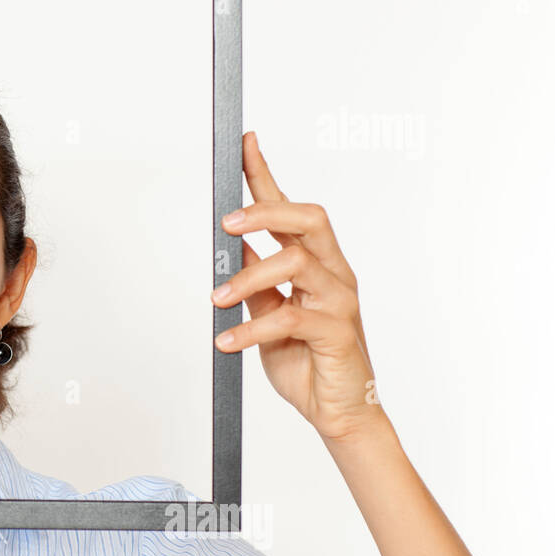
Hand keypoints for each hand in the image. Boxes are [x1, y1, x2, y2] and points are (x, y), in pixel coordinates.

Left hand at [212, 131, 387, 443]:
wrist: (337, 412)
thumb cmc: (305, 361)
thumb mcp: (268, 316)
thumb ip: (255, 284)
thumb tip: (232, 252)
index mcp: (315, 264)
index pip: (291, 210)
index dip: (267, 174)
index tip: (245, 143)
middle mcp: (332, 274)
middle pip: (309, 219)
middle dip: (266, 211)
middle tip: (227, 225)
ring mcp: (338, 301)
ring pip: (295, 263)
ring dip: (248, 278)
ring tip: (216, 300)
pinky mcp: (336, 332)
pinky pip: (290, 317)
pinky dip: (251, 328)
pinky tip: (228, 341)